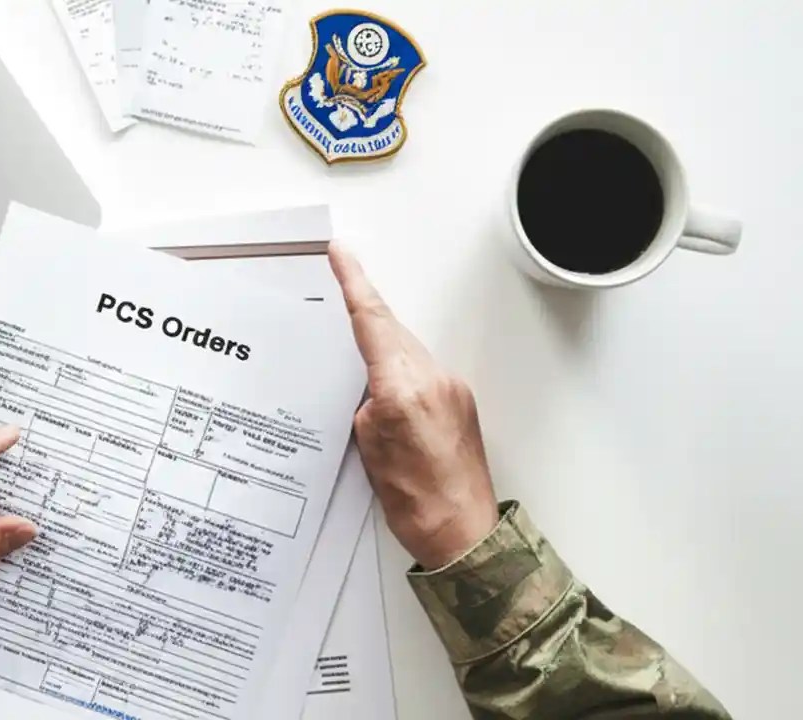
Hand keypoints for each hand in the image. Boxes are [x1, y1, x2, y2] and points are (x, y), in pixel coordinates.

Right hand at [329, 245, 498, 569]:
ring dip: (381, 347)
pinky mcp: (461, 401)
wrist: (465, 533)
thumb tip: (366, 387)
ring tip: (354, 360)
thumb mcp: (368, 451)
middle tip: (337, 291)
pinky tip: (385, 393)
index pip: (372, 322)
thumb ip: (365, 405)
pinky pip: (421, 371)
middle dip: (363, 314)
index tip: (339, 254)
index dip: (352, 283)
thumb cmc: (418, 504)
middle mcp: (432, 380)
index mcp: (403, 389)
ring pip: (406, 350)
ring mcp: (452, 388)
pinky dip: (400, 373)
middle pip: (390, 330)